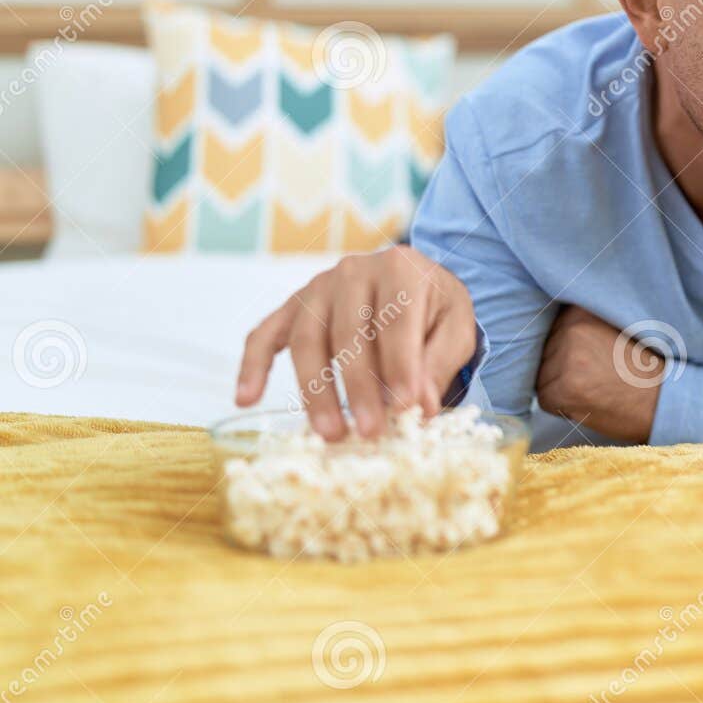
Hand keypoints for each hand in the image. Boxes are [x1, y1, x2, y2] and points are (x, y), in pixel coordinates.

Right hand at [235, 246, 477, 439]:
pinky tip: (246, 398)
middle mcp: (354, 271)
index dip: (400, 366)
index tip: (406, 407)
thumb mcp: (455, 329)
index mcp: (400, 269)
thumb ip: (438, 363)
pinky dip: (252, 364)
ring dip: (315, 390)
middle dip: (359, 388)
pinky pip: (265, 333)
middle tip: (370, 431)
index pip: (396, 322)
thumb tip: (419, 407)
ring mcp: (318, 287)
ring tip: (330, 433)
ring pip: (307, 340)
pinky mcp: (294, 306)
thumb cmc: (436, 309)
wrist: (416, 281)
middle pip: (349, 334)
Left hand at [536, 305, 661, 442]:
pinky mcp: (564, 389)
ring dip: (559, 386)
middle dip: (559, 366)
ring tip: (592, 388)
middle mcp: (572, 330)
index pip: (550, 327)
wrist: (664, 399)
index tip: (584, 357)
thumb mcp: (614, 327)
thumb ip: (584, 322)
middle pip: (544, 351)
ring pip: (541, 376)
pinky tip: (588, 402)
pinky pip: (545, 400)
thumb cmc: (643, 366)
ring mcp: (567, 360)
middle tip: (593, 375)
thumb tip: (544, 325)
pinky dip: (561, 406)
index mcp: (583, 311)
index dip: (563, 346)